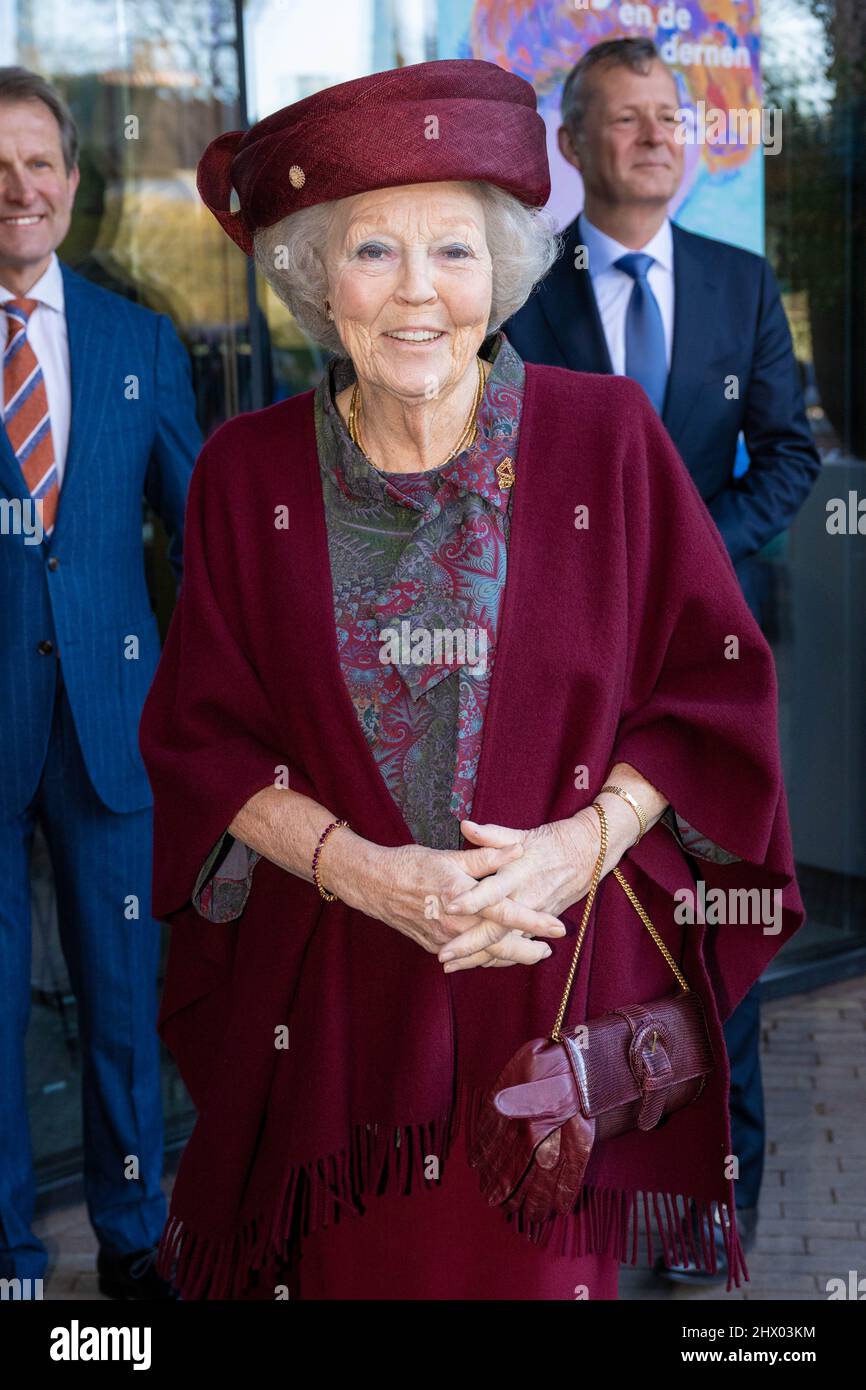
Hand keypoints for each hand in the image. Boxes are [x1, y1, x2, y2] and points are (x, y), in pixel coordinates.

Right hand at [336, 837, 567, 966]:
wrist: (373, 885)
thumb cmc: (411, 864)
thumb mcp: (449, 856)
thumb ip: (486, 856)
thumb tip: (517, 850)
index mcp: (463, 899)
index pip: (507, 914)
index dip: (535, 921)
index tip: (558, 927)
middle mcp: (455, 925)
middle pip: (500, 946)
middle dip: (526, 951)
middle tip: (547, 951)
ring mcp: (444, 939)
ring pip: (483, 956)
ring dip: (508, 957)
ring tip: (529, 954)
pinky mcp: (434, 944)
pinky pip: (466, 957)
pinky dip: (484, 958)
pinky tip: (496, 955)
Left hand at [435, 811, 609, 971]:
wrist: (589, 854)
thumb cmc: (552, 841)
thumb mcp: (522, 835)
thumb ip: (492, 835)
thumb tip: (465, 825)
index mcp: (518, 874)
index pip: (493, 890)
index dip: (472, 900)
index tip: (449, 907)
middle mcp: (527, 898)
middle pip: (497, 928)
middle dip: (469, 944)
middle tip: (443, 956)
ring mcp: (535, 915)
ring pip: (505, 943)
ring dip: (478, 957)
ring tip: (450, 967)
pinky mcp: (541, 925)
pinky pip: (517, 945)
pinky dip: (497, 957)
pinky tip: (475, 964)